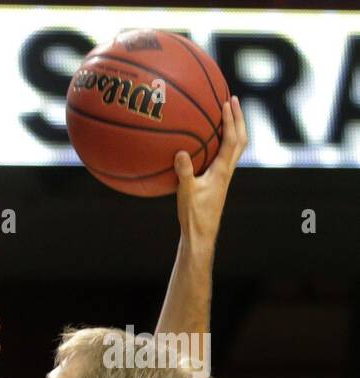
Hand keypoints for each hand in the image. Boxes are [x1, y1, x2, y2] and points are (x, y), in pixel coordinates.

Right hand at [174, 97, 246, 246]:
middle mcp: (227, 170)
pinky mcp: (217, 181)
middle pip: (241, 138)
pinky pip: (223, 156)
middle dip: (239, 118)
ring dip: (233, 128)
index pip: (232, 139)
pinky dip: (220, 143)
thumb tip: (180, 152)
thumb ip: (184, 172)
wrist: (201, 233)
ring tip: (225, 115)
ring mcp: (224, 176)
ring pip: (235, 147)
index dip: (231, 120)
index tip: (228, 102)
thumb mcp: (186, 192)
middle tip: (233, 100)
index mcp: (223, 170)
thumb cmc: (194, 214)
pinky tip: (206, 142)